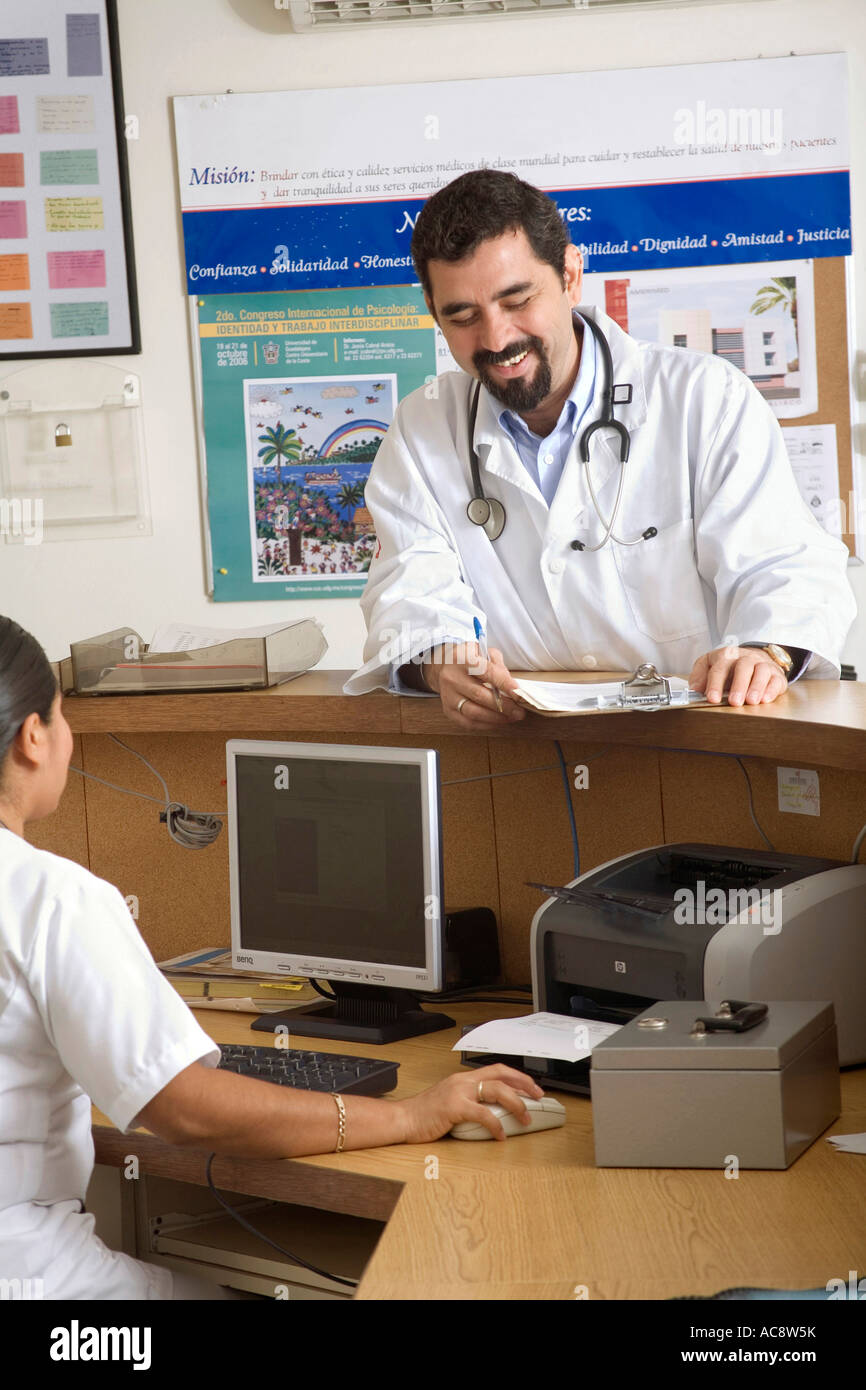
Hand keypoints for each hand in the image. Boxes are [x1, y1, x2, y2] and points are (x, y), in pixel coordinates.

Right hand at [396, 1063, 545, 1143]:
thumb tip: (494, 1112)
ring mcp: (458, 1092)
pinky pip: (483, 1114)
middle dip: (524, 1084)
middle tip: (539, 1096)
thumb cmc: (424, 1114)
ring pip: (496, 1090)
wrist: (402, 1119)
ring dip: (516, 1104)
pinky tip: (501, 1134)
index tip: (531, 1087)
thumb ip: (470, 1102)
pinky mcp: (453, 1107)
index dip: (517, 1077)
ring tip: (525, 1118)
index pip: (496, 1070)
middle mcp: (462, 1081)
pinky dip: (496, 1124)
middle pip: (501, 1074)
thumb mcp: (450, 1102)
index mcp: (463, 1079)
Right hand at [421, 642, 524, 725]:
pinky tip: (498, 721)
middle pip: (479, 695)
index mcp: (462, 659)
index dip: (504, 683)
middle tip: (520, 711)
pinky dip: (486, 725)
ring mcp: (448, 696)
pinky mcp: (448, 710)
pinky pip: (468, 723)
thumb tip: (512, 687)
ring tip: (512, 717)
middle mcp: (452, 678)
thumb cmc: (470, 659)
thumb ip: (498, 667)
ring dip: (496, 718)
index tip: (518, 692)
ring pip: (474, 712)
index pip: (486, 672)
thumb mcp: (485, 653)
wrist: (445, 666)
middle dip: (504, 706)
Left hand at [689, 645, 787, 705]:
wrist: (754, 658)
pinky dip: (771, 689)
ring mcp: (762, 664)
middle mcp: (745, 658)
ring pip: (761, 671)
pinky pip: (776, 679)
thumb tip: (694, 689)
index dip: (715, 684)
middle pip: (743, 667)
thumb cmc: (728, 666)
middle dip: (738, 685)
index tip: (712, 698)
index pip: (719, 668)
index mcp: (725, 655)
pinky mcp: (776, 674)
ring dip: (756, 687)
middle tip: (734, 702)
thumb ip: (699, 676)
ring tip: (751, 701)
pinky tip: (765, 699)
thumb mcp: (709, 665)